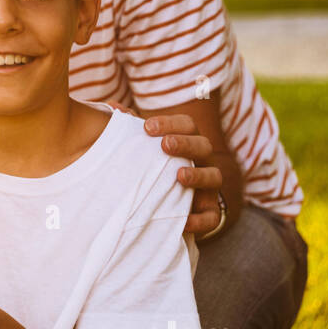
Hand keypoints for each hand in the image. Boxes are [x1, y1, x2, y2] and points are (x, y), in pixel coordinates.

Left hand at [141, 113, 223, 236]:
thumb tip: (114, 108)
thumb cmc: (150, 170)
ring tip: (179, 175)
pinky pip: (211, 217)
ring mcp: (208, 188)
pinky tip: (184, 220)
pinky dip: (199, 220)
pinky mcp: (209, 214)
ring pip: (214, 176)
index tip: (147, 127)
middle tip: (165, 144)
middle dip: (185, 143)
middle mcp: (202, 161)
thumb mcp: (141, 150)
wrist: (162, 208)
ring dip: (198, 174)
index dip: (170, 123)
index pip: (187, 124)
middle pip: (203, 145)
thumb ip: (129, 130)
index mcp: (188, 142)